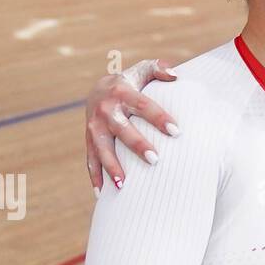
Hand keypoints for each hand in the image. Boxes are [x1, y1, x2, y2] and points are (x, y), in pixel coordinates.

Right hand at [85, 58, 179, 192]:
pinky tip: (102, 195)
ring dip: (111, 167)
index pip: (143, 105)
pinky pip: (90, 161)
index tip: (176, 131)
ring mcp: (94, 127)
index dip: (159, 117)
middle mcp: (105, 110)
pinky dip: (95, 177)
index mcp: (121, 91)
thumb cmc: (129, 84)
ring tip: (123, 185)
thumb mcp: (141, 71)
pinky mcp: (89, 142)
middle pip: (122, 129)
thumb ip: (158, 69)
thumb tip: (175, 75)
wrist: (96, 90)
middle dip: (137, 145)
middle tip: (155, 159)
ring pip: (102, 149)